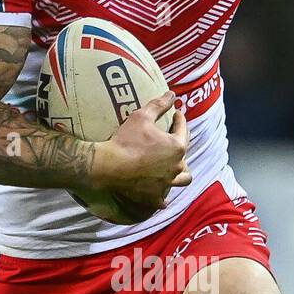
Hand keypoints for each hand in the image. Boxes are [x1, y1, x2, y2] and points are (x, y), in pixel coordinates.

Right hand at [93, 92, 191, 210]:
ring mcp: (167, 184)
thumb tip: (172, 94)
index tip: (176, 114)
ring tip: (174, 169)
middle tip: (171, 140)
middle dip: (180, 145)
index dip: (179, 119)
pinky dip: (163, 195)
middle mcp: (177, 167)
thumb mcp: (141, 116)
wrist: (109, 167)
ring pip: (182, 179)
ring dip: (180, 173)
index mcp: (177, 147)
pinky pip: (163, 199)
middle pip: (184, 155)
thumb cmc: (126, 140)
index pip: (183, 129)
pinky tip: (160, 194)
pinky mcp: (155, 198)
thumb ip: (159, 105)